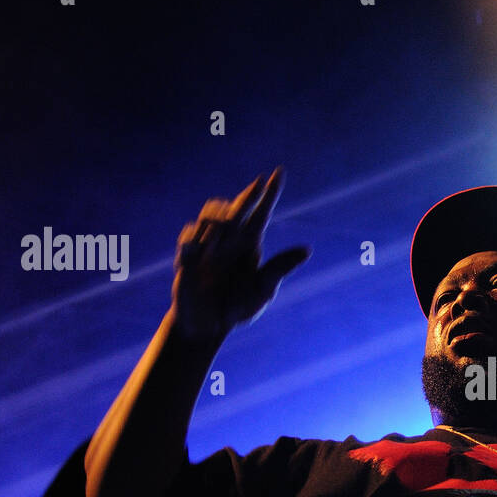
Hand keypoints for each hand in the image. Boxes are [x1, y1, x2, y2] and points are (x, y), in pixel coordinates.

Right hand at [171, 167, 310, 340]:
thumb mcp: (262, 291)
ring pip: (213, 214)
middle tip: (258, 187)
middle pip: (239, 206)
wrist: (206, 324)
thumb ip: (279, 269)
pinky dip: (195, 244)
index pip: (262, 213)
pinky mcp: (188, 250)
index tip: (279, 172)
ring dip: (218, 226)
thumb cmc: (237, 308)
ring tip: (215, 253)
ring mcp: (209, 243)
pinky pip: (190, 234)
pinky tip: (194, 262)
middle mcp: (231, 239)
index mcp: (251, 245)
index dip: (269, 193)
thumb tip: (307, 249)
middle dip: (248, 196)